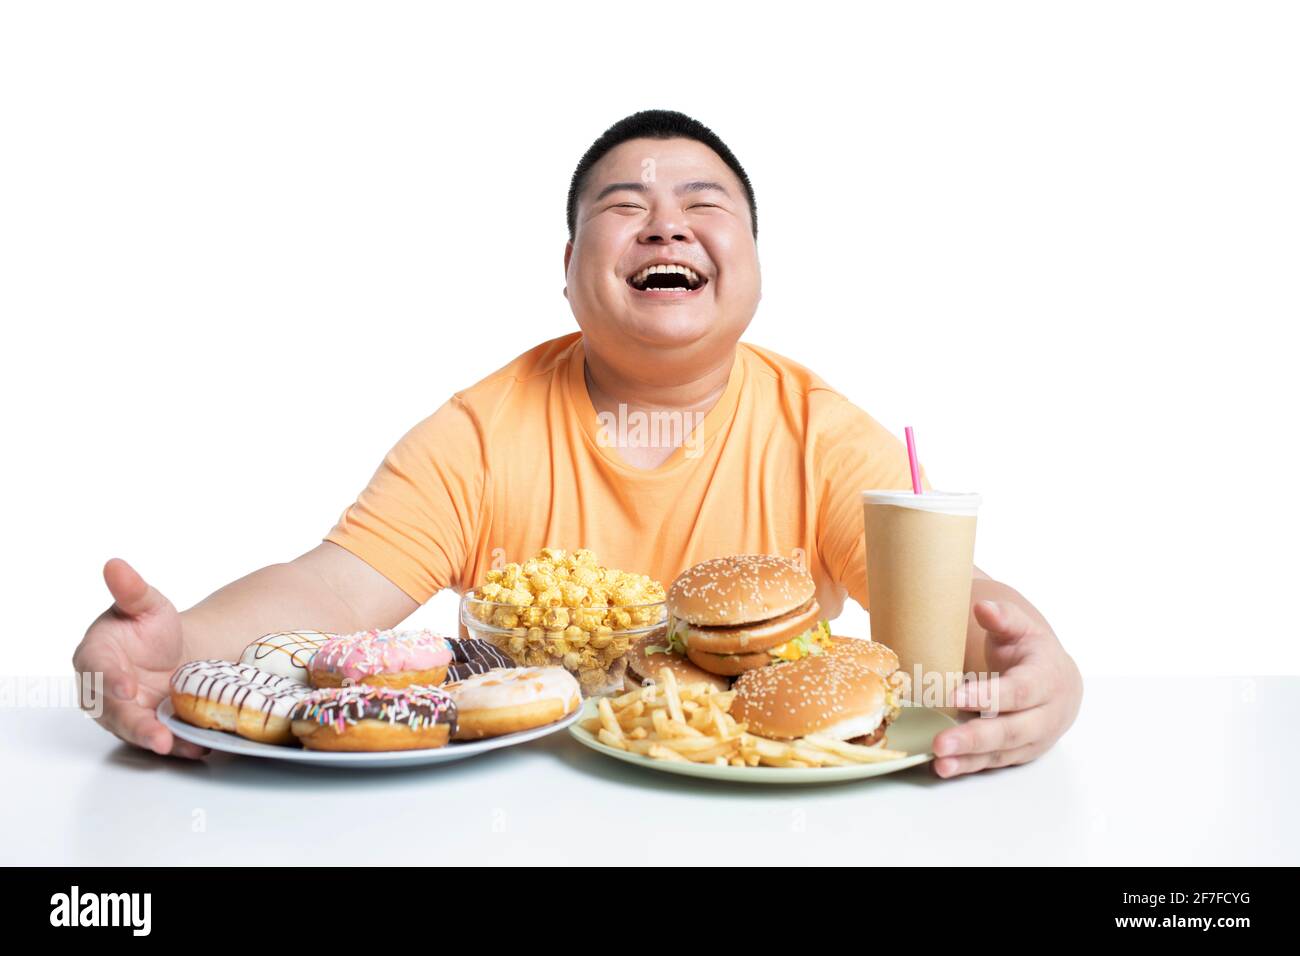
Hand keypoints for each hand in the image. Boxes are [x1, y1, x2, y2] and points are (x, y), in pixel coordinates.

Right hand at [72, 558, 207, 757]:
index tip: (126, 686)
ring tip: (175, 746)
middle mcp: (104, 691)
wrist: (177, 651)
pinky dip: (179, 744)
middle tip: (155, 734)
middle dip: (134, 724)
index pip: (97, 670)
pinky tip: (198, 746)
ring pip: (135, 730)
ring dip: (155, 740)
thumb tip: (115, 565)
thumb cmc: (152, 625)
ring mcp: (126, 712)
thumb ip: (131, 590)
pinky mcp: (150, 726)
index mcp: (95, 656)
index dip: (110, 679)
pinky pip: (162, 737)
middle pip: (113, 711)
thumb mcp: (146, 604)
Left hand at [931, 599, 1080, 777]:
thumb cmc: (1032, 651)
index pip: (1018, 691)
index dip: (988, 696)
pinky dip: (969, 766)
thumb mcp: (1021, 628)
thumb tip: (984, 608)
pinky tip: (944, 768)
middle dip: (975, 737)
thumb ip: (1003, 617)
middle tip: (940, 742)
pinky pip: (995, 762)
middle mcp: (1046, 714)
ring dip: (970, 759)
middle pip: (1011, 730)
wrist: (1060, 682)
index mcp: (1046, 679)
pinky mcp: (1021, 753)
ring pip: (1002, 752)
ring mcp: (1035, 738)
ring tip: (939, 762)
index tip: (955, 697)